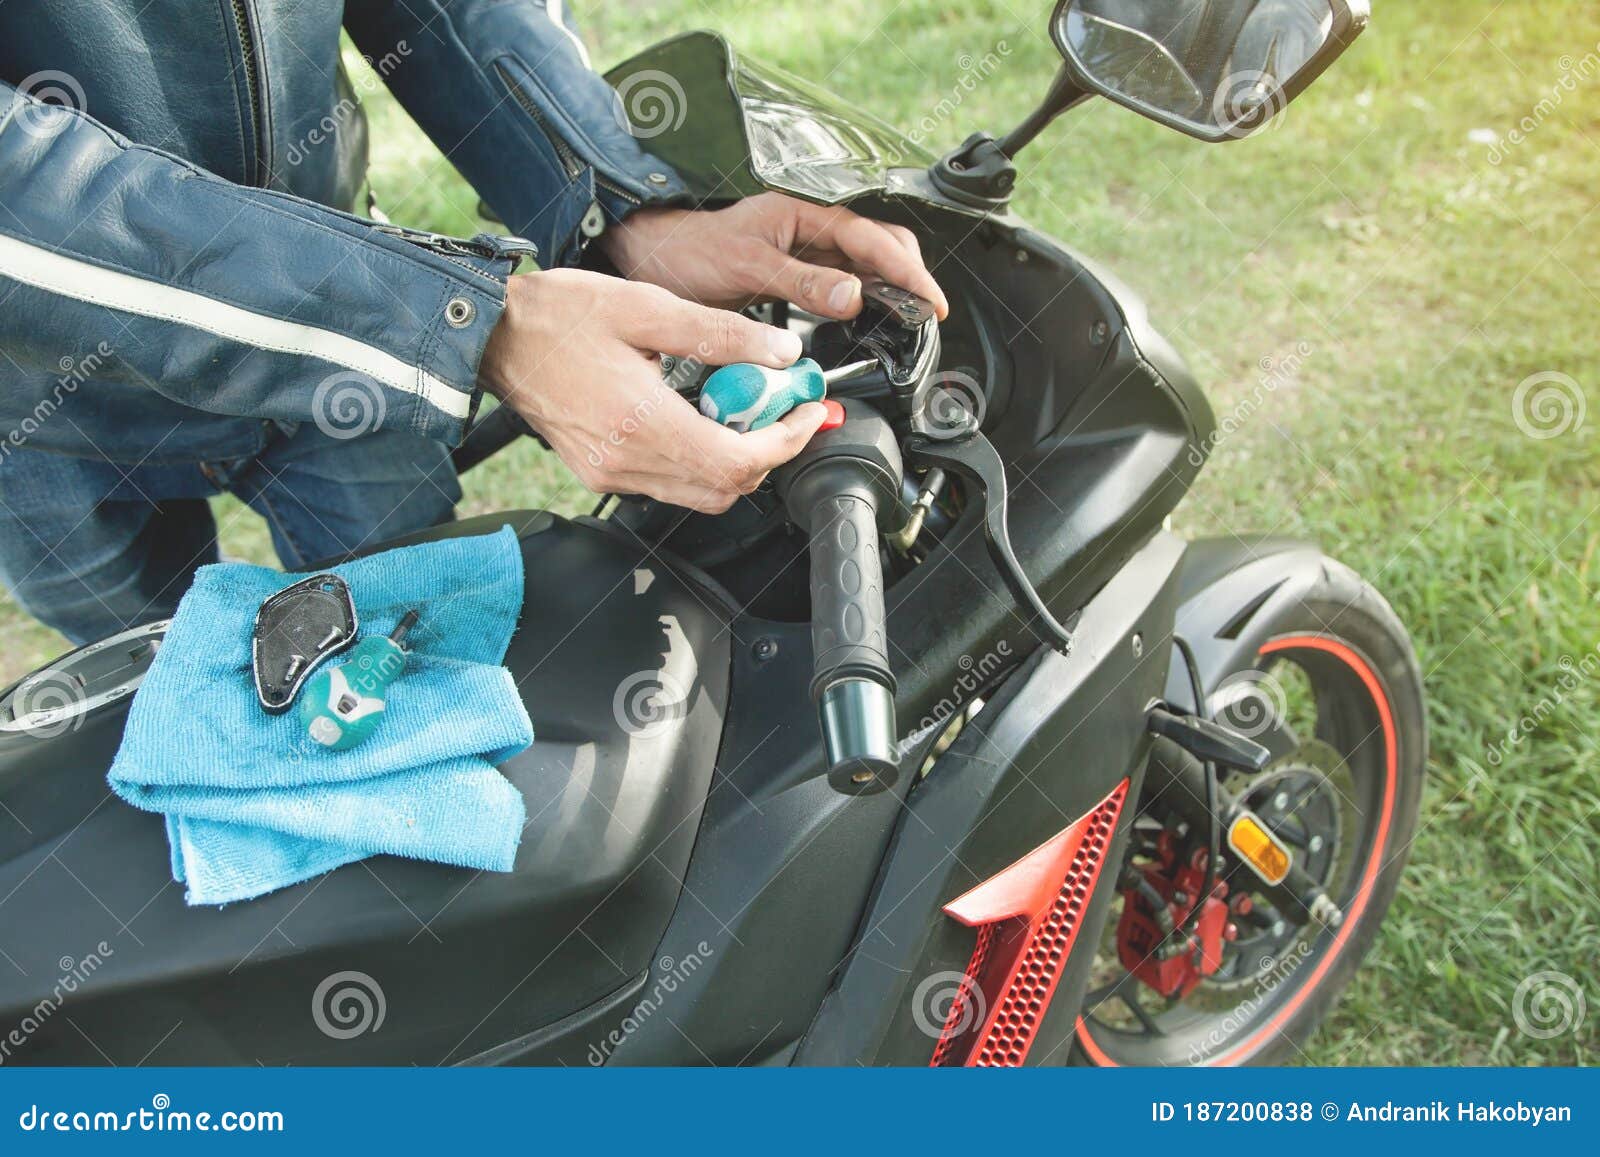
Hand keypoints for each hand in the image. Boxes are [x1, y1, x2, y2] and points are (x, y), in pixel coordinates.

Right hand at [478, 268, 827, 513]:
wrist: (494, 337)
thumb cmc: (559, 316)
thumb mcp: (646, 308)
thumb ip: (721, 334)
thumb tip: (781, 352)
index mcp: (641, 423)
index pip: (738, 462)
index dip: (785, 442)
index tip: (806, 412)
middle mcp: (627, 463)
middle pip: (727, 487)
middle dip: (769, 451)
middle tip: (784, 407)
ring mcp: (612, 475)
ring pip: (701, 493)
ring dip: (737, 459)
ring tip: (744, 408)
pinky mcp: (602, 474)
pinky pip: (670, 485)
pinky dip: (700, 460)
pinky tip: (701, 418)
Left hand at [599, 191, 948, 320]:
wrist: (652, 259)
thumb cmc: (690, 253)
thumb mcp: (748, 267)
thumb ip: (803, 281)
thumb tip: (855, 295)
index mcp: (804, 214)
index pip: (874, 241)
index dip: (908, 273)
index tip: (930, 303)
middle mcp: (809, 227)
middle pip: (881, 246)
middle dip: (909, 276)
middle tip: (925, 314)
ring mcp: (804, 249)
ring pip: (865, 264)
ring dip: (889, 289)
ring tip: (905, 320)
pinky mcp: (795, 272)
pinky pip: (842, 282)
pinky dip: (863, 300)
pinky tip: (868, 319)